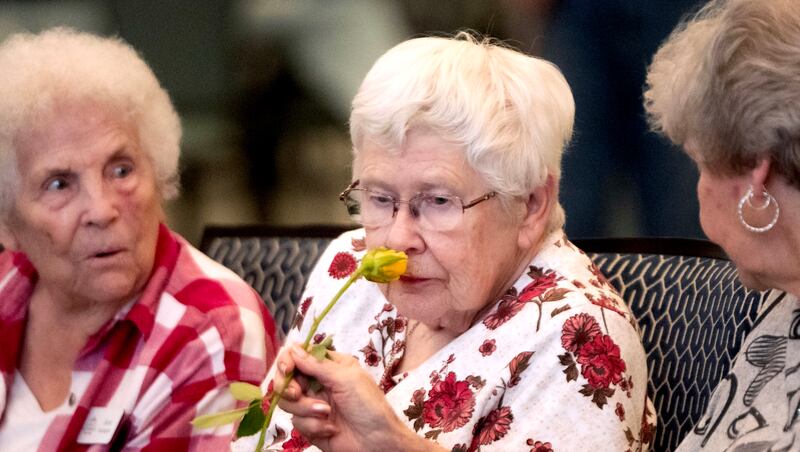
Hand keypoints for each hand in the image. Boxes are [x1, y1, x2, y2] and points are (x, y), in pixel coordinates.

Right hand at [275, 343, 437, 451]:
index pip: (300, 356)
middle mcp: (319, 383)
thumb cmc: (370, 406)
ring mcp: (313, 404)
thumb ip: (317, 364)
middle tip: (297, 394)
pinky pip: (297, 422)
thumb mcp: (346, 379)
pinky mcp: (311, 425)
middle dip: (289, 387)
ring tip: (327, 414)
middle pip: (287, 378)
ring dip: (305, 409)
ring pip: (289, 402)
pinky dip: (313, 426)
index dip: (288, 361)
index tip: (286, 369)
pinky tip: (331, 429)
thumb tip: (293, 348)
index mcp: (330, 366)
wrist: (378, 443)